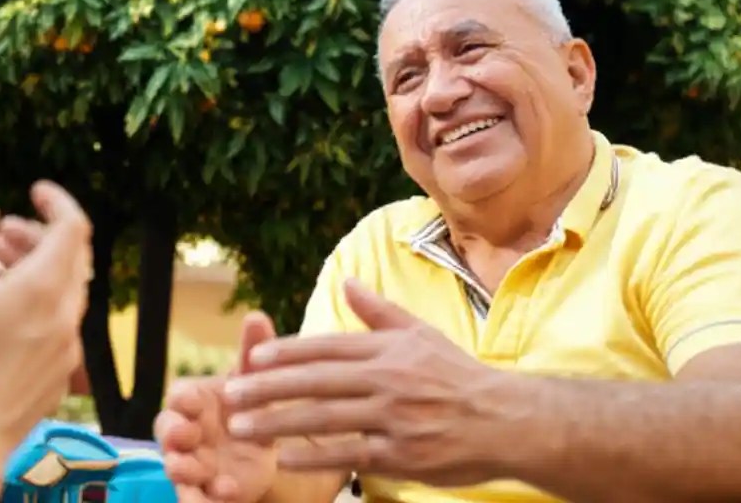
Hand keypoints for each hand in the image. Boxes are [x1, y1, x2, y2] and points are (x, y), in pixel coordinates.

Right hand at [0, 205, 63, 449]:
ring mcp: (67, 347)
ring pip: (64, 292)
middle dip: (39, 234)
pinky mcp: (58, 373)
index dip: (58, 201)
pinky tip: (2, 311)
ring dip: (36, 269)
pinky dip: (38, 303)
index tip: (36, 190)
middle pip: (71, 257)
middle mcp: (67, 315)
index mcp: (45, 287)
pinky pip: (57, 324)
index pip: (74, 226)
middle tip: (2, 231)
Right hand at [155, 312, 278, 502]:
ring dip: (181, 469)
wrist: (259, 454)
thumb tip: (257, 315)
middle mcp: (186, 432)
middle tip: (183, 437)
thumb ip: (252, 352)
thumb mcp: (252, 382)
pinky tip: (224, 494)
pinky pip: (194, 499)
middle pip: (166, 431)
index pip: (178, 396)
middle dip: (171, 434)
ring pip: (175, 467)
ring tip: (196, 471)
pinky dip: (203, 499)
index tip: (194, 402)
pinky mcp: (204, 493)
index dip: (183, 400)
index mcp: (193, 401)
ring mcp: (192, 464)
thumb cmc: (245, 409)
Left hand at [221, 279, 512, 487]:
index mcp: (389, 349)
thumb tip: (346, 281)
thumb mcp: (421, 335)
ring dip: (278, 423)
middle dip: (267, 388)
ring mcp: (394, 418)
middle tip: (231, 394)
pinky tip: (284, 457)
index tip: (253, 356)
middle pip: (316, 381)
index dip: (287, 352)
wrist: (509, 420)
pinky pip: (349, 453)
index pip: (327, 347)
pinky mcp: (402, 454)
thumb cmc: (459, 375)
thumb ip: (378, 311)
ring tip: (242, 428)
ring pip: (325, 418)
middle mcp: (388, 380)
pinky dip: (314, 456)